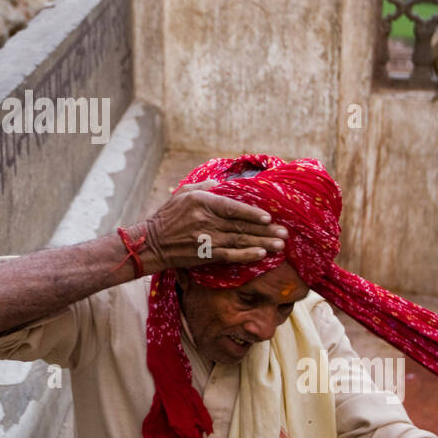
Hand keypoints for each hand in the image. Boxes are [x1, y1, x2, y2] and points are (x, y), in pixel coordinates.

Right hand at [124, 179, 287, 274]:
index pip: (232, 207)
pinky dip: (246, 255)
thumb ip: (204, 186)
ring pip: (239, 241)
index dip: (251, 213)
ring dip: (262, 243)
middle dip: (265, 230)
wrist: (152, 243)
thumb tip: (222, 182)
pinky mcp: (205, 254)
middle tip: (284, 233)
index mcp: (202, 202)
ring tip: (280, 245)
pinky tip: (261, 255)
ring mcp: (206, 239)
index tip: (269, 217)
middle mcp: (205, 220)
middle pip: (240, 226)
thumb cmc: (168, 216)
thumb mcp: (183, 193)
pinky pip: (230, 255)